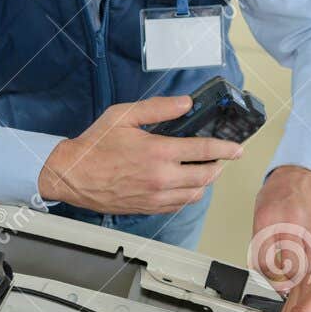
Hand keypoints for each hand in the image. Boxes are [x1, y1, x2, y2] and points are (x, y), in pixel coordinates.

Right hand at [37, 95, 242, 214]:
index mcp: (158, 152)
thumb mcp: (124, 116)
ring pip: (196, 193)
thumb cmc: (95, 145)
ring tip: (203, 169)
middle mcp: (161, 177)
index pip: (204, 150)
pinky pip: (180, 205)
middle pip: (206, 176)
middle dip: (219, 166)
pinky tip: (185, 183)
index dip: (226, 149)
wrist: (73, 175)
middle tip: (221, 157)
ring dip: (205, 181)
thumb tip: (186, 103)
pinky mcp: (149, 208)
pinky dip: (189, 195)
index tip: (237, 148)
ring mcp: (156, 196)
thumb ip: (158, 108)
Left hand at [250, 166, 310, 291]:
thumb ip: (261, 240)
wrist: (304, 173)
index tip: (266, 275)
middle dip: (286, 281)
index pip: (264, 260)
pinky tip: (305, 256)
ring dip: (301, 274)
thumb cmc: (280, 191)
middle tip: (283, 284)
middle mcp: (292, 225)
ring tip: (294, 273)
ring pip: (309, 266)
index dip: (264, 274)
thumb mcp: (261, 212)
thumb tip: (260, 266)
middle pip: (291, 268)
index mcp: (269, 220)